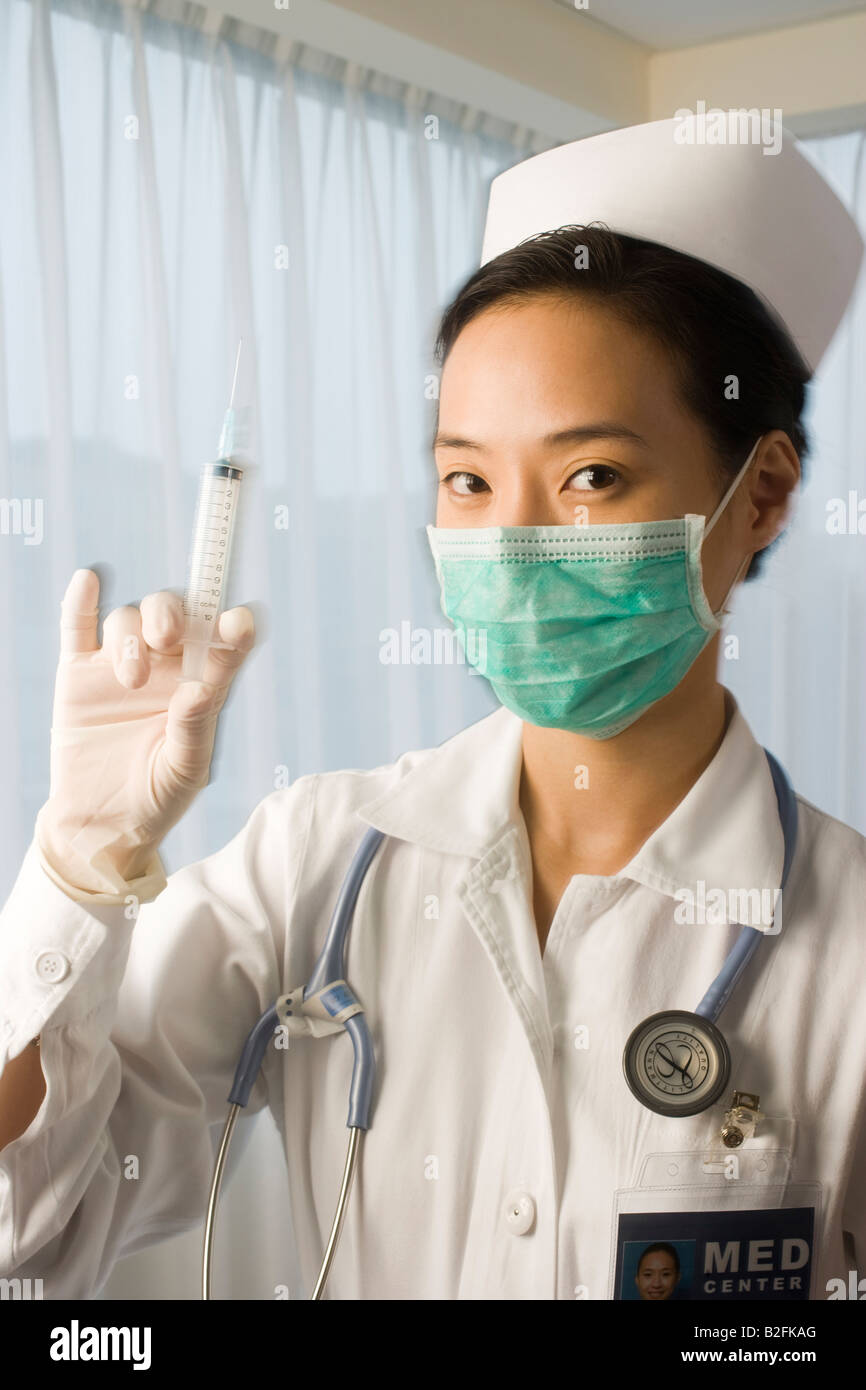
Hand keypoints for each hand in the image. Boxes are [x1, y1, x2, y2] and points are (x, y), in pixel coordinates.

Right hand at [35, 569, 254, 895]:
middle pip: (171, 616)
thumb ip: (193, 729)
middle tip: (168, 635)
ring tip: (132, 679)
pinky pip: (78, 627)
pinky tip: (88, 581)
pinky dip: (81, 601)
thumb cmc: (156, 798)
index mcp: (200, 685)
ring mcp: (119, 666)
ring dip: (131, 637)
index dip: (231, 628)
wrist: (100, 823)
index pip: (221, 644)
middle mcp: (164, 667)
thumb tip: (197, 689)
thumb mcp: (184, 771)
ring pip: (127, 621)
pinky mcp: (79, 673)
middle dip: (170, 614)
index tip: (238, 622)